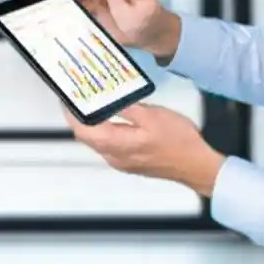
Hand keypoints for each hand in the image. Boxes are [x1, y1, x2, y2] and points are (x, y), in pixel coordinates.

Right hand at [39, 0, 180, 59]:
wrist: (156, 35)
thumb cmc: (152, 21)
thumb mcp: (143, 13)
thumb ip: (125, 7)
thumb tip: (106, 1)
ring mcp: (102, 0)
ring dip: (62, 0)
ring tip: (42, 3)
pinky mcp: (98, 12)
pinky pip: (80, 9)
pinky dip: (68, 11)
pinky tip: (54, 16)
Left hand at [63, 103, 225, 196]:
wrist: (196, 165)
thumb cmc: (179, 142)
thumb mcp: (152, 115)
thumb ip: (126, 107)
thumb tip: (108, 100)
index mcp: (117, 144)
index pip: (82, 130)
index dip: (71, 113)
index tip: (67, 99)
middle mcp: (115, 157)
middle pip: (87, 137)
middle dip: (80, 117)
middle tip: (80, 98)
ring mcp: (122, 162)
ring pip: (97, 142)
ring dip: (93, 125)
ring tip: (95, 105)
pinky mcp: (130, 163)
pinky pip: (109, 147)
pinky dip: (105, 132)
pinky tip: (113, 121)